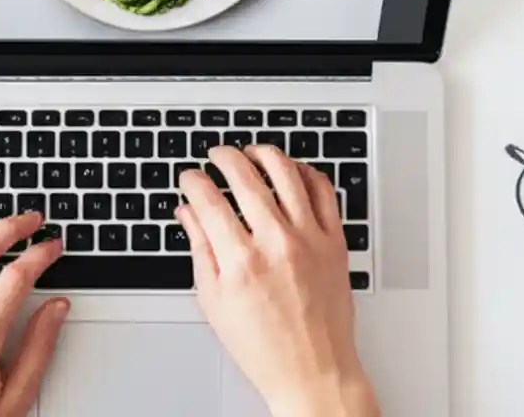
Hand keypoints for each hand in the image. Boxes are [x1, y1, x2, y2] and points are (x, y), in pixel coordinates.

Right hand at [177, 146, 379, 416]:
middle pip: (245, 176)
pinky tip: (292, 171)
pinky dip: (307, 172)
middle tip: (216, 155)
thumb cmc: (264, 346)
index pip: (209, 199)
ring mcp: (310, 239)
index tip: (190, 178)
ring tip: (252, 151)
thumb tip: (188, 214)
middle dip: (224, 157)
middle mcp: (276, 243)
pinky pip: (324, 192)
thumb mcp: (214, 301)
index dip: (193, 180)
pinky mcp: (335, 242)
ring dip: (264, 153)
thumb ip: (200, 249)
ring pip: (287, 174)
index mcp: (240, 261)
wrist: (313, 371)